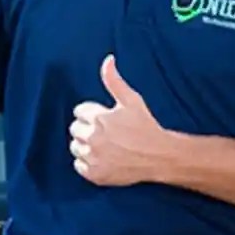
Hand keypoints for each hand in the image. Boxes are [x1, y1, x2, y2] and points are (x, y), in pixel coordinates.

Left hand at [69, 55, 173, 186]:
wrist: (159, 156)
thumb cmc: (146, 126)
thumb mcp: (131, 100)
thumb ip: (114, 80)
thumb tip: (107, 59)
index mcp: (98, 118)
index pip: (79, 112)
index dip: (91, 114)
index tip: (104, 119)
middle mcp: (93, 138)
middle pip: (74, 129)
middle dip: (87, 128)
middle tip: (105, 133)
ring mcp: (93, 157)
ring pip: (75, 147)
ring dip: (85, 145)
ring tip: (104, 146)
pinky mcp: (95, 174)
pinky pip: (79, 165)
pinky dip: (87, 163)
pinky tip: (102, 159)